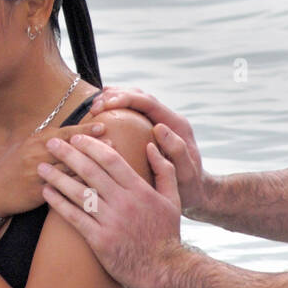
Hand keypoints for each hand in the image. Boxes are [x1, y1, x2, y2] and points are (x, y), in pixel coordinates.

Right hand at [0, 121, 108, 217]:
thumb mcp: (25, 148)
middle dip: (93, 145)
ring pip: (70, 167)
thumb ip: (46, 140)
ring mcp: (38, 172)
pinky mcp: (40, 190)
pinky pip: (65, 186)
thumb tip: (70, 132)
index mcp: (36, 141)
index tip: (102, 127)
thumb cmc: (12, 169)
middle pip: (71, 148)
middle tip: (113, 142)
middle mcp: (37, 154)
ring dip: (92, 164)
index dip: (84, 130)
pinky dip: (81, 184)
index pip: (65, 133)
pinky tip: (96, 185)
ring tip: (110, 163)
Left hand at [38, 134, 181, 287]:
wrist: (164, 270)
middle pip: (91, 172)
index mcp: (140, 190)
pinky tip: (47, 193)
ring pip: (79, 193)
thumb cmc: (167, 233)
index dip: (91, 146)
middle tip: (51, 144)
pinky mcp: (100, 240)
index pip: (111, 160)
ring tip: (41, 167)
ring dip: (57, 178)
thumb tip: (151, 144)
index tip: (76, 138)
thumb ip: (164, 170)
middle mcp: (124, 203)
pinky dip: (59, 204)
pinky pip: (75, 218)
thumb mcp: (173, 199)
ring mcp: (111, 222)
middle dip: (68, 155)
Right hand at [90, 87, 213, 217]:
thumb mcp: (186, 172)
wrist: (195, 191)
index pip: (148, 102)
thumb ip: (177, 150)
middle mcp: (167, 118)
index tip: (106, 104)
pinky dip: (113, 111)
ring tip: (91, 109)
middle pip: (138, 96)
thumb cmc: (190, 186)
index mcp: (176, 124)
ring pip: (132, 101)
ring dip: (112, 100)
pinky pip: (129, 114)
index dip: (126, 99)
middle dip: (114, 96)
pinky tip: (97, 118)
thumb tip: (159, 128)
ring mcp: (157, 122)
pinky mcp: (148, 130)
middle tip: (93, 107)